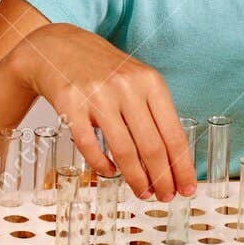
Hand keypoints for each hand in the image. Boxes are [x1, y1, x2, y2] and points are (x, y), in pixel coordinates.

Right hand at [12, 25, 196, 200]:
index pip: (173, 134)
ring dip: (136, 179)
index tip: (186, 188)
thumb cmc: (103, 70)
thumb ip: (154, 111)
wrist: (57, 48)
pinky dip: (102, 165)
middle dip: (162, 179)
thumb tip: (172, 159)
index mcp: (150, 82)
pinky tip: (109, 172)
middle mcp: (127, 88)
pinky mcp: (71, 105)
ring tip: (142, 192)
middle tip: (165, 196)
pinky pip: (90, 146)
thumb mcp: (136, 80)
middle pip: (152, 147)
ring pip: (124, 151)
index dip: (182, 167)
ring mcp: (98, 97)